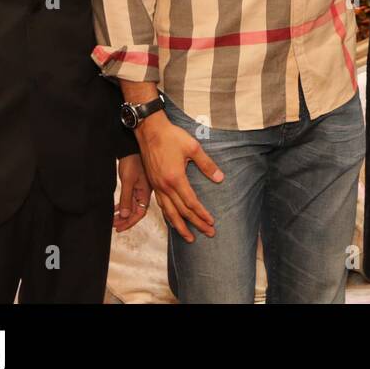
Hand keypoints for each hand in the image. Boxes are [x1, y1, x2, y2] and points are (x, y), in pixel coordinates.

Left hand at [114, 154, 151, 232]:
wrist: (130, 148)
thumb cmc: (132, 162)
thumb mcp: (128, 181)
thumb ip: (127, 199)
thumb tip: (125, 215)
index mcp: (146, 193)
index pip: (140, 213)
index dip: (130, 222)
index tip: (119, 228)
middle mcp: (144, 193)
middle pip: (136, 211)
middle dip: (125, 220)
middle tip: (114, 225)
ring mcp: (140, 189)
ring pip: (132, 206)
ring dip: (123, 213)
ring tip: (112, 219)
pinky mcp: (134, 185)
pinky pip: (129, 199)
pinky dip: (122, 205)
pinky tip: (115, 209)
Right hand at [135, 114, 223, 242]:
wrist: (149, 131)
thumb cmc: (172, 137)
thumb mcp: (193, 147)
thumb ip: (207, 164)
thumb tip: (220, 179)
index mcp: (175, 178)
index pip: (191, 203)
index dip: (202, 214)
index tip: (211, 222)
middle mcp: (164, 186)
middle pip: (181, 211)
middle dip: (195, 224)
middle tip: (208, 234)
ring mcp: (157, 186)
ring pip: (168, 212)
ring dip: (180, 226)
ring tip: (189, 238)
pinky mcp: (153, 183)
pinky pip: (161, 205)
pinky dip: (168, 216)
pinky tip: (173, 220)